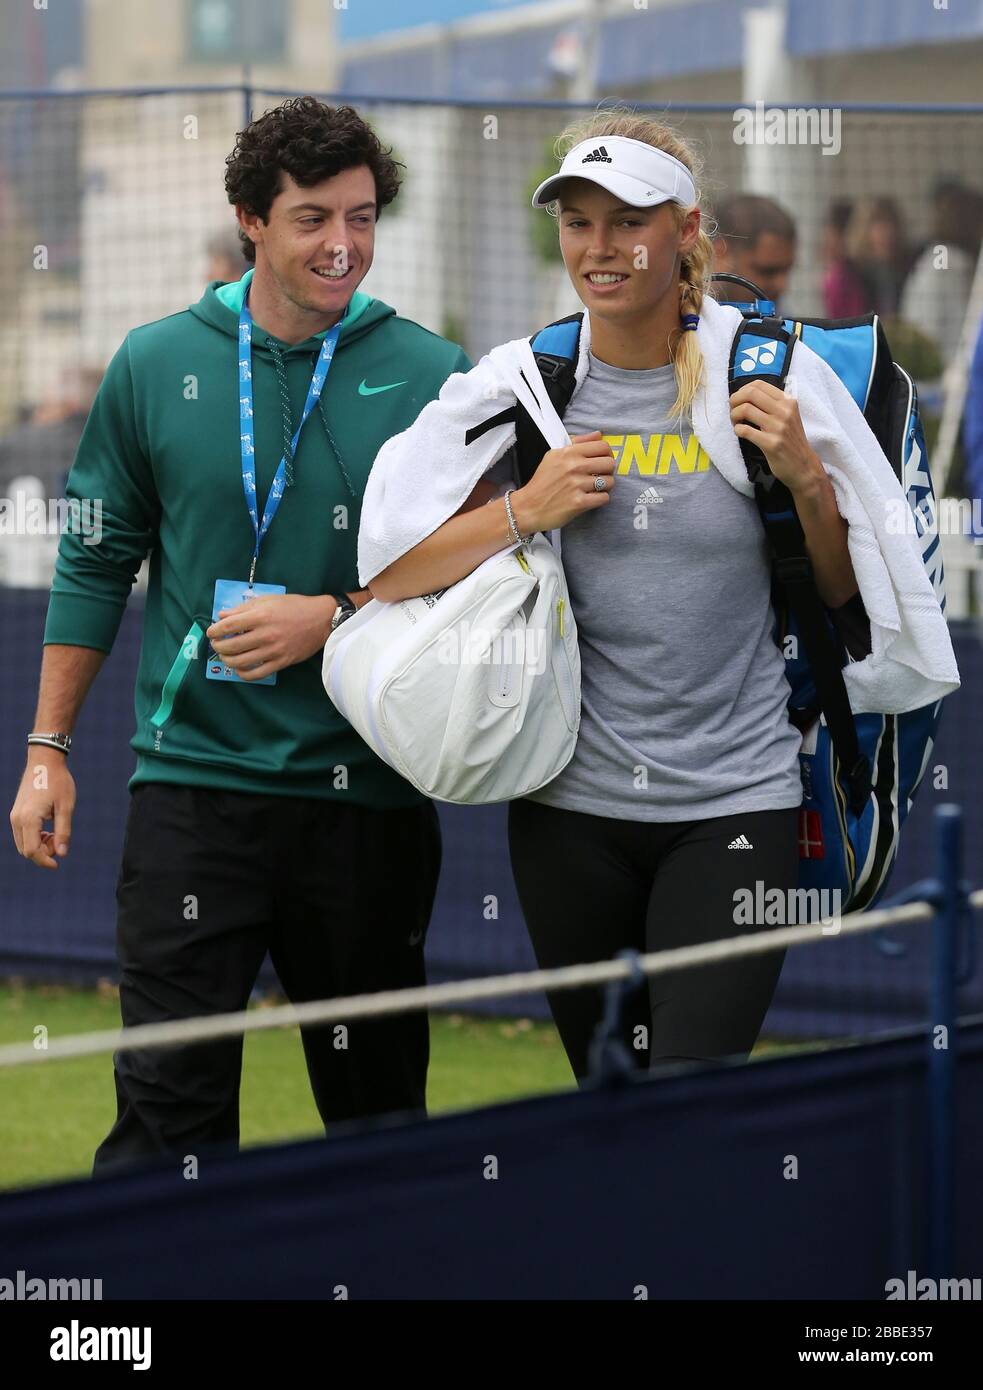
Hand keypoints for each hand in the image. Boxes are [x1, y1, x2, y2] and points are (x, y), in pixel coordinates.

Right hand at [9, 751, 75, 869]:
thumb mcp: (66, 807)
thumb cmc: (58, 782)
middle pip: (26, 850)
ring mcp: (14, 815)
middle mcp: (17, 819)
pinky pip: (22, 834)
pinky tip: (48, 828)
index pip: (32, 851)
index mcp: (29, 818)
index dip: (44, 861)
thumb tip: (61, 854)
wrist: (45, 761)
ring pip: (23, 843)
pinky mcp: (16, 812)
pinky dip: (34, 837)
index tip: (57, 864)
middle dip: (43, 853)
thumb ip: (63, 831)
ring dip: (39, 845)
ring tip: (55, 833)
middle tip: (59, 840)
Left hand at [206, 592, 334, 680]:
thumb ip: (244, 608)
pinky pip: (256, 674)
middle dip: (218, 646)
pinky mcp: (281, 662)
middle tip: (217, 644)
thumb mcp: (268, 600)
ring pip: (240, 662)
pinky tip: (240, 668)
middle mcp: (266, 634)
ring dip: (228, 660)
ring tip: (226, 656)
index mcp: (261, 615)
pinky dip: (243, 673)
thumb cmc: (294, 606)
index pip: (228, 626)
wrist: (321, 619)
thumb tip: (222, 616)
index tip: (211, 632)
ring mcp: (273, 650)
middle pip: (231, 646)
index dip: (215, 631)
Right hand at [511, 431, 614, 532]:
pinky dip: (600, 499)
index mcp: (568, 452)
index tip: (603, 460)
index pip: (602, 446)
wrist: (528, 507)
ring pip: (609, 482)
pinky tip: (590, 498)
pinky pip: (604, 498)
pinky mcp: (579, 503)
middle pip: (609, 463)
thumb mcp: (554, 456)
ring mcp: (576, 485)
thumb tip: (598, 434)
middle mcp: (573, 466)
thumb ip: (577, 443)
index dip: (607, 454)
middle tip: (599, 476)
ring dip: (605, 487)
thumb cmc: (542, 482)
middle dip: (608, 471)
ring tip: (594, 488)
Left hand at [730, 382, 823, 493]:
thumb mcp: (789, 417)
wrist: (804, 467)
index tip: (739, 401)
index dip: (742, 390)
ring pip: (745, 409)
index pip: (759, 384)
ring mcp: (778, 427)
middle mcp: (784, 411)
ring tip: (736, 423)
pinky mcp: (771, 444)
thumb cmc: (791, 441)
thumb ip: (773, 405)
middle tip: (732, 411)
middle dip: (735, 400)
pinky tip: (740, 433)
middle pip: (750, 393)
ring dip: (734, 416)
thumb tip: (747, 395)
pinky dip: (737, 430)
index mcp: (788, 402)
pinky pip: (745, 430)